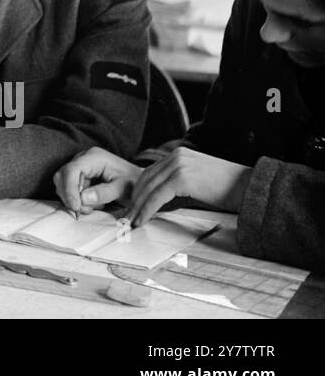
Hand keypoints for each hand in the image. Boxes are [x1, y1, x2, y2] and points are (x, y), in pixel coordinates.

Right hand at [55, 147, 140, 214]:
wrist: (138, 182)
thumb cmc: (134, 184)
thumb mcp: (123, 189)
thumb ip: (104, 193)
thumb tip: (82, 198)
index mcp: (95, 157)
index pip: (72, 170)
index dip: (69, 189)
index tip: (75, 207)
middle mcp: (84, 158)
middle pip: (63, 176)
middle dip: (70, 196)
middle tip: (84, 211)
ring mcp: (81, 166)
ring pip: (63, 183)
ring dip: (73, 199)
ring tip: (92, 208)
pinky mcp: (80, 175)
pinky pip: (69, 188)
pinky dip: (76, 199)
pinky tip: (91, 204)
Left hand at [127, 146, 251, 226]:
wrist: (250, 188)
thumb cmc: (227, 189)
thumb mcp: (197, 181)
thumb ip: (178, 184)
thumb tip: (159, 200)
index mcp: (179, 154)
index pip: (150, 172)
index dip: (138, 190)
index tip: (131, 205)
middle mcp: (176, 156)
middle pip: (146, 179)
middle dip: (134, 200)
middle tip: (127, 216)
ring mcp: (179, 165)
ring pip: (149, 188)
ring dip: (137, 207)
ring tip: (132, 222)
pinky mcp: (183, 178)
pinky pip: (158, 196)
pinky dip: (147, 209)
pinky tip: (142, 220)